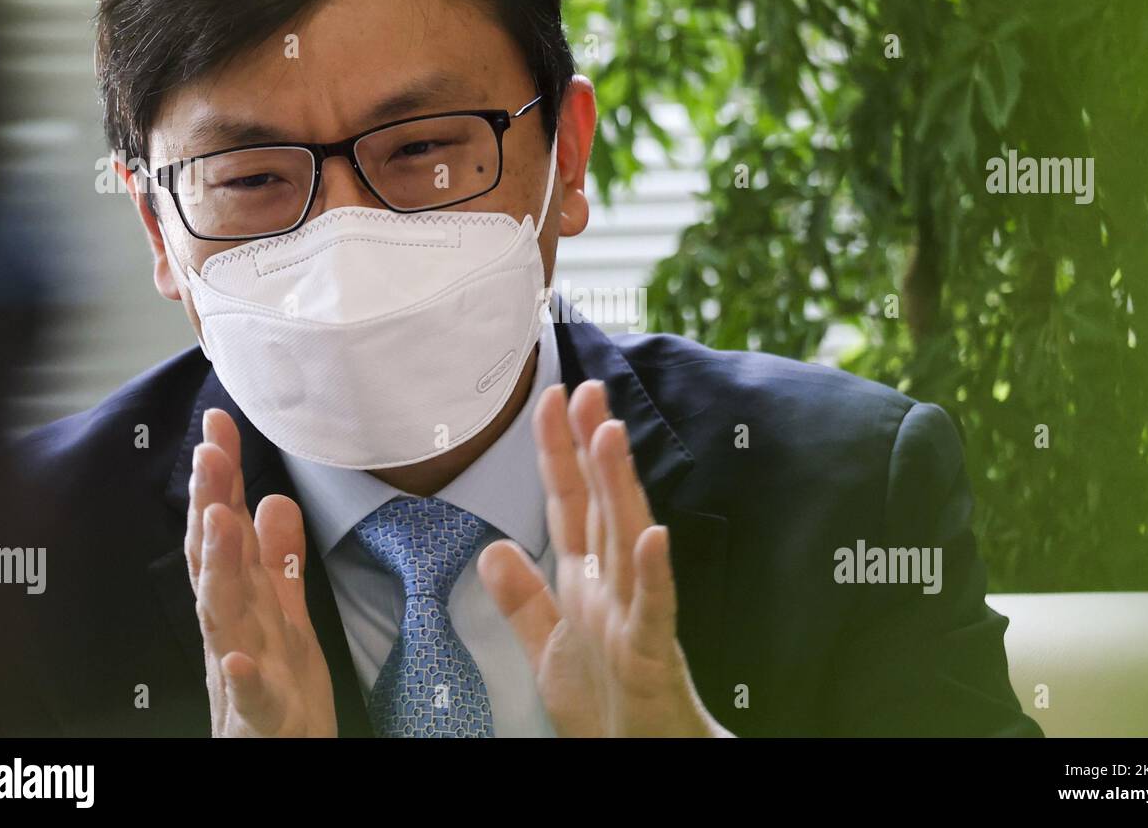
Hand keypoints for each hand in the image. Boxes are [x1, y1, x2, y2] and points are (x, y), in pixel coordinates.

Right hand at [185, 408, 336, 736]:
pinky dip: (242, 675)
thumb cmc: (278, 691)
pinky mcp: (262, 716)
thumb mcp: (284, 614)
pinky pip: (251, 696)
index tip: (218, 424)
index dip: (219, 479)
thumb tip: (271, 499)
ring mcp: (242, 672)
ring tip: (219, 518)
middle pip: (214, 561)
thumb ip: (278, 561)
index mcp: (240, 604)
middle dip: (209, 504)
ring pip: (223, 617)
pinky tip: (236, 655)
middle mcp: (232, 630)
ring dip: (219, 568)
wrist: (280, 757)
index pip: (223, 532)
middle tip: (208, 449)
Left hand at [478, 380, 731, 736]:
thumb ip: (524, 599)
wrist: (644, 757)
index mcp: (586, 582)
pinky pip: (653, 609)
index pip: (568, 504)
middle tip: (586, 389)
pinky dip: (653, 574)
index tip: (551, 398)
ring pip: (625, 540)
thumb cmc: (609, 705)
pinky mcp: (651, 654)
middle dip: (590, 446)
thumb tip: (493, 548)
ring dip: (619, 487)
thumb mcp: (549, 647)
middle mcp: (612, 587)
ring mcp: (635, 616)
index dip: (558, 452)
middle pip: (600, 505)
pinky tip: (653, 536)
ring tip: (610, 435)